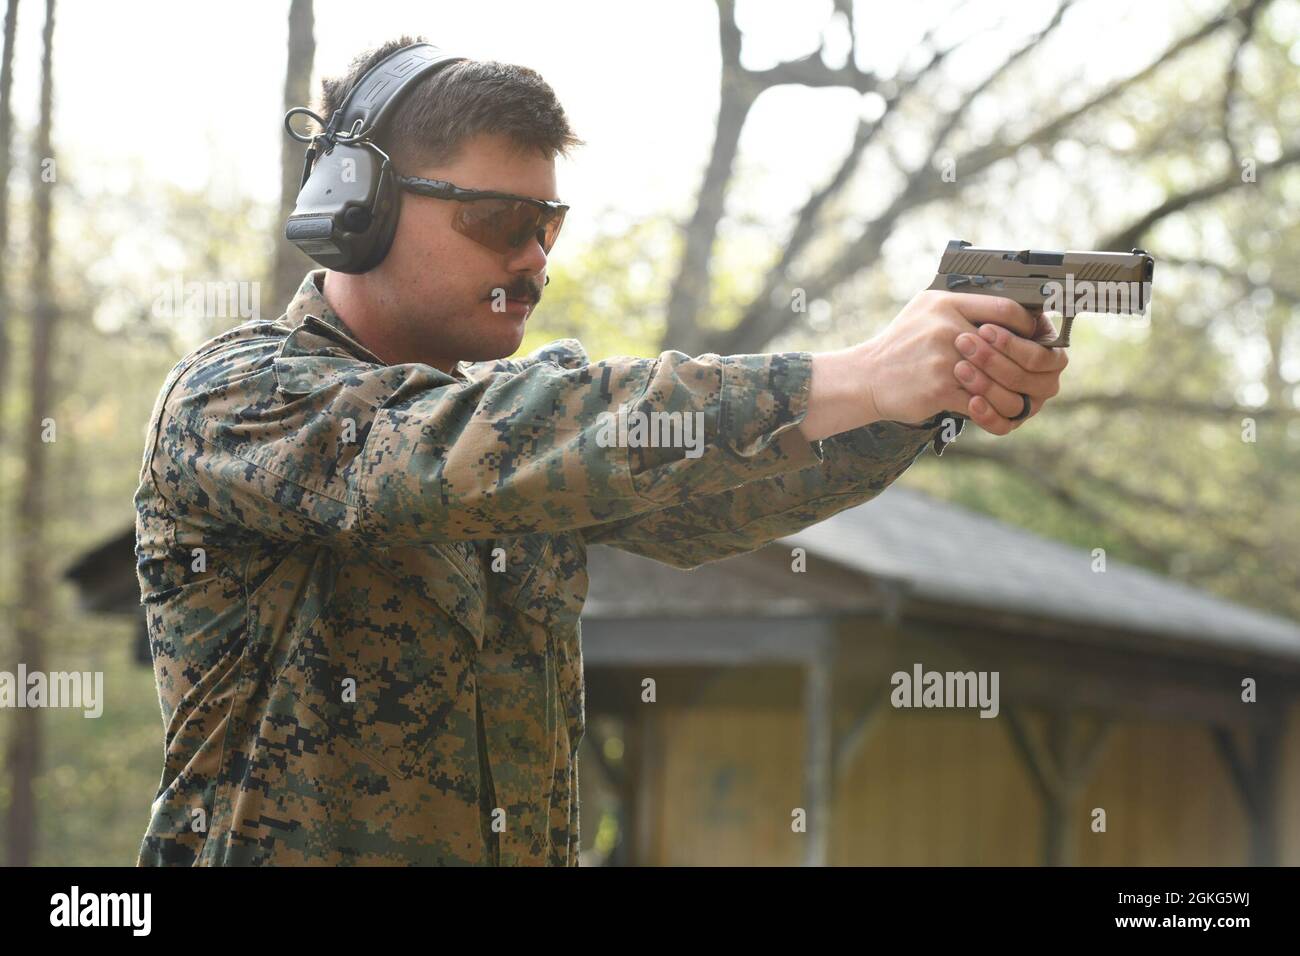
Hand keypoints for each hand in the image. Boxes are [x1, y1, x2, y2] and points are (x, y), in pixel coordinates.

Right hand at [798, 291, 1064, 441]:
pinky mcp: (938, 389)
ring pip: (998, 379)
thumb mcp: (926, 311)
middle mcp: (947, 327)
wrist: (865, 377)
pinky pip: (980, 402)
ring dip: (1011, 392)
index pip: (1007, 308)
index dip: (1029, 325)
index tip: (1035, 337)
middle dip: (1025, 364)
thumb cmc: (901, 346)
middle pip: (1008, 346)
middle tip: (1033, 373)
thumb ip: (964, 307)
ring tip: (1016, 397)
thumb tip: (1012, 312)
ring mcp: (943, 359)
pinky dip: (989, 410)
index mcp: (948, 302)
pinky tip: (988, 409)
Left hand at [952, 310, 1067, 434]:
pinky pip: (1003, 426)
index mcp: (1050, 353)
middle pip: (1023, 378)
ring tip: (959, 368)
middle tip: (963, 343)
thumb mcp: (993, 314)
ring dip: (985, 385)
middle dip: (992, 361)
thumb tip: (1021, 310)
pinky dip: (987, 415)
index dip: (1011, 345)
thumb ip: (1008, 312)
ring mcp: (1029, 403)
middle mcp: (1045, 381)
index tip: (984, 328)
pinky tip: (970, 401)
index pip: (1039, 356)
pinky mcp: (1010, 421)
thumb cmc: (978, 327)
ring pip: (1013, 403)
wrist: (951, 354)